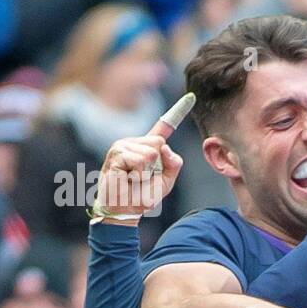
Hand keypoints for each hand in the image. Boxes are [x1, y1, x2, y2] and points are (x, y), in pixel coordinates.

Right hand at [93, 94, 192, 220]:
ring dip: (145, 172)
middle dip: (156, 165)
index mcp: (148, 147)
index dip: (178, 112)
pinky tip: (127, 178)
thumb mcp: (167, 181)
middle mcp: (135, 142)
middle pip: (159, 143)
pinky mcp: (115, 154)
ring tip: (134, 179)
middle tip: (143, 177)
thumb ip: (174, 163)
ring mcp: (123, 146)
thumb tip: (165, 147)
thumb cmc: (143, 196)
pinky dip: (137, 174)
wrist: (125, 210)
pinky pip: (138, 160)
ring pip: (150, 152)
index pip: (164, 127)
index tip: (191, 97)